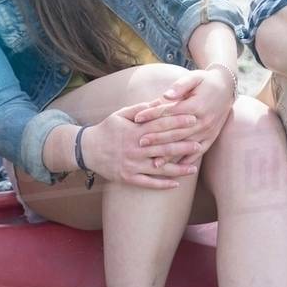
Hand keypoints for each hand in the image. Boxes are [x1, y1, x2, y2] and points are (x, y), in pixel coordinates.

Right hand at [81, 101, 200, 189]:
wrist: (86, 150)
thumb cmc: (107, 129)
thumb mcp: (121, 114)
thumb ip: (141, 109)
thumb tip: (160, 102)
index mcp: (134, 130)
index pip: (160, 125)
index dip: (178, 122)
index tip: (193, 119)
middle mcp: (135, 148)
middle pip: (163, 147)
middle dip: (183, 145)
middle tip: (200, 143)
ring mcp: (132, 165)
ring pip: (159, 167)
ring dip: (178, 168)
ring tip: (194, 168)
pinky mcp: (128, 178)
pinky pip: (148, 183)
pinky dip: (162, 184)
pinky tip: (176, 184)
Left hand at [133, 68, 234, 165]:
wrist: (227, 87)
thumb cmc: (205, 81)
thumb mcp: (193, 77)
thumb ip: (180, 86)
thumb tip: (166, 95)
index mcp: (196, 104)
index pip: (170, 111)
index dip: (152, 114)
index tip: (137, 118)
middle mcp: (203, 120)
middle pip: (176, 131)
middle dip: (157, 138)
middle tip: (140, 142)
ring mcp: (208, 131)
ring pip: (186, 145)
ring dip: (170, 155)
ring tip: (154, 163)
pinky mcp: (212, 137)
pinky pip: (199, 151)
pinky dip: (188, 160)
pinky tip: (176, 168)